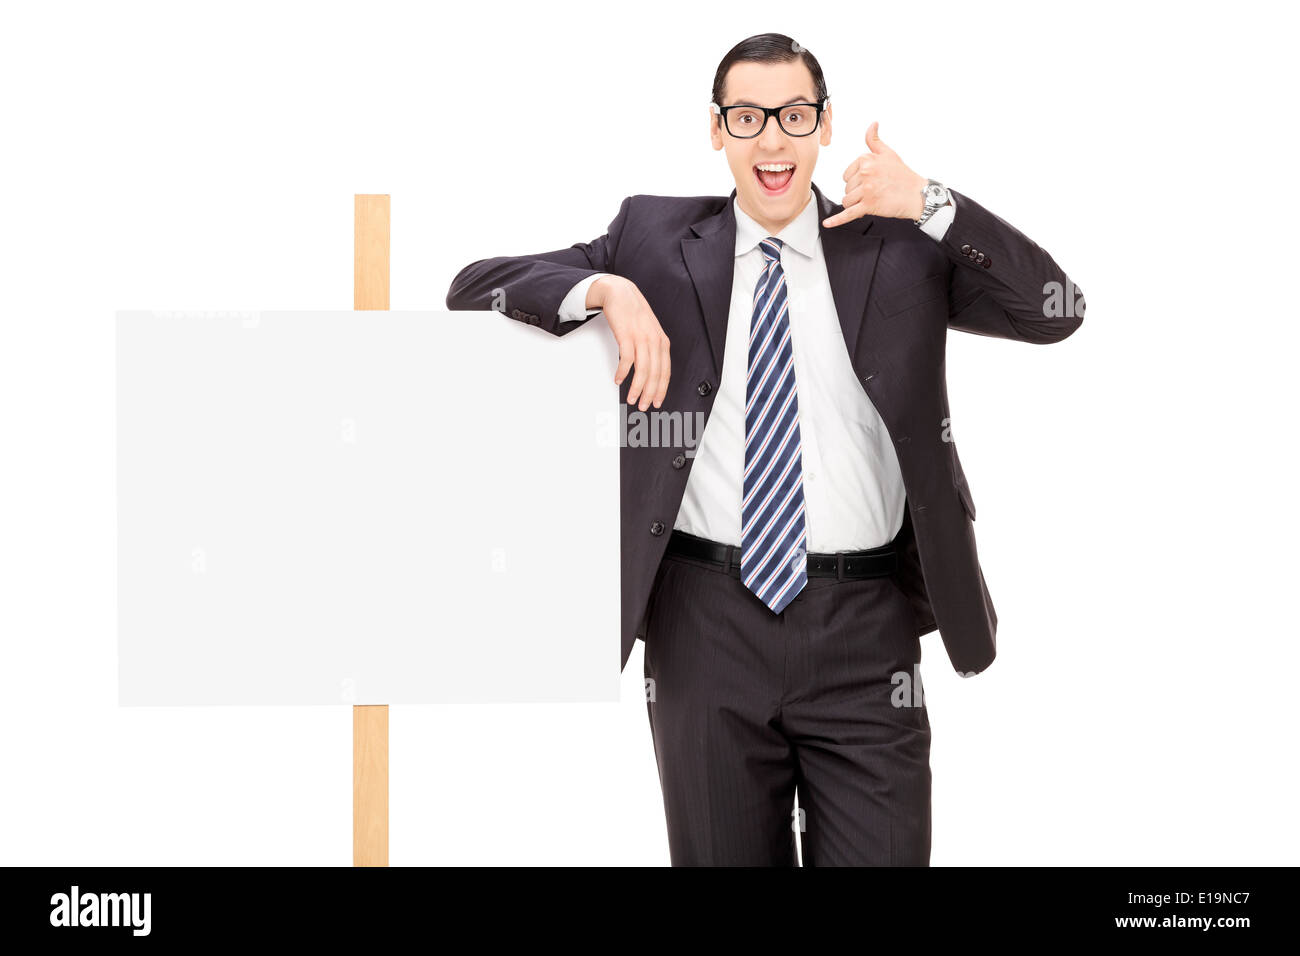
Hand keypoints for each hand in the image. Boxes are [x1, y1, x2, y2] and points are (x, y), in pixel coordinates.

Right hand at [591, 275, 670, 410]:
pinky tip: (618, 379)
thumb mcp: (649, 332)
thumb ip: (652, 349)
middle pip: (655, 374)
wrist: (620, 293)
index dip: (661, 390)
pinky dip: (623, 372)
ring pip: (643, 370)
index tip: (657, 402)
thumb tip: (650, 371)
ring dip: (637, 387)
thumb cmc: (633, 313)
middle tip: (643, 406)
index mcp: (662, 342)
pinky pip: (626, 359)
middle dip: (649, 393)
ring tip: (632, 398)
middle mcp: (654, 341)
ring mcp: (641, 337)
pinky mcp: (626, 335)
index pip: (665, 372)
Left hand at [822, 121, 927, 227]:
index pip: (847, 175)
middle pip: (847, 188)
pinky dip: (837, 220)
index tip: (871, 182)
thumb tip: (873, 124)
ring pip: (847, 201)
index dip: (857, 181)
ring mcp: (866, 190)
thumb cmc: (903, 175)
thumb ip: (874, 141)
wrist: (917, 195)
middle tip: (875, 192)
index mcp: (866, 159)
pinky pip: (848, 214)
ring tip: (872, 201)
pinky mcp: (869, 205)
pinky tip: (827, 224)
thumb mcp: (888, 153)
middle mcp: (865, 173)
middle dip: (857, 193)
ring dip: (856, 204)